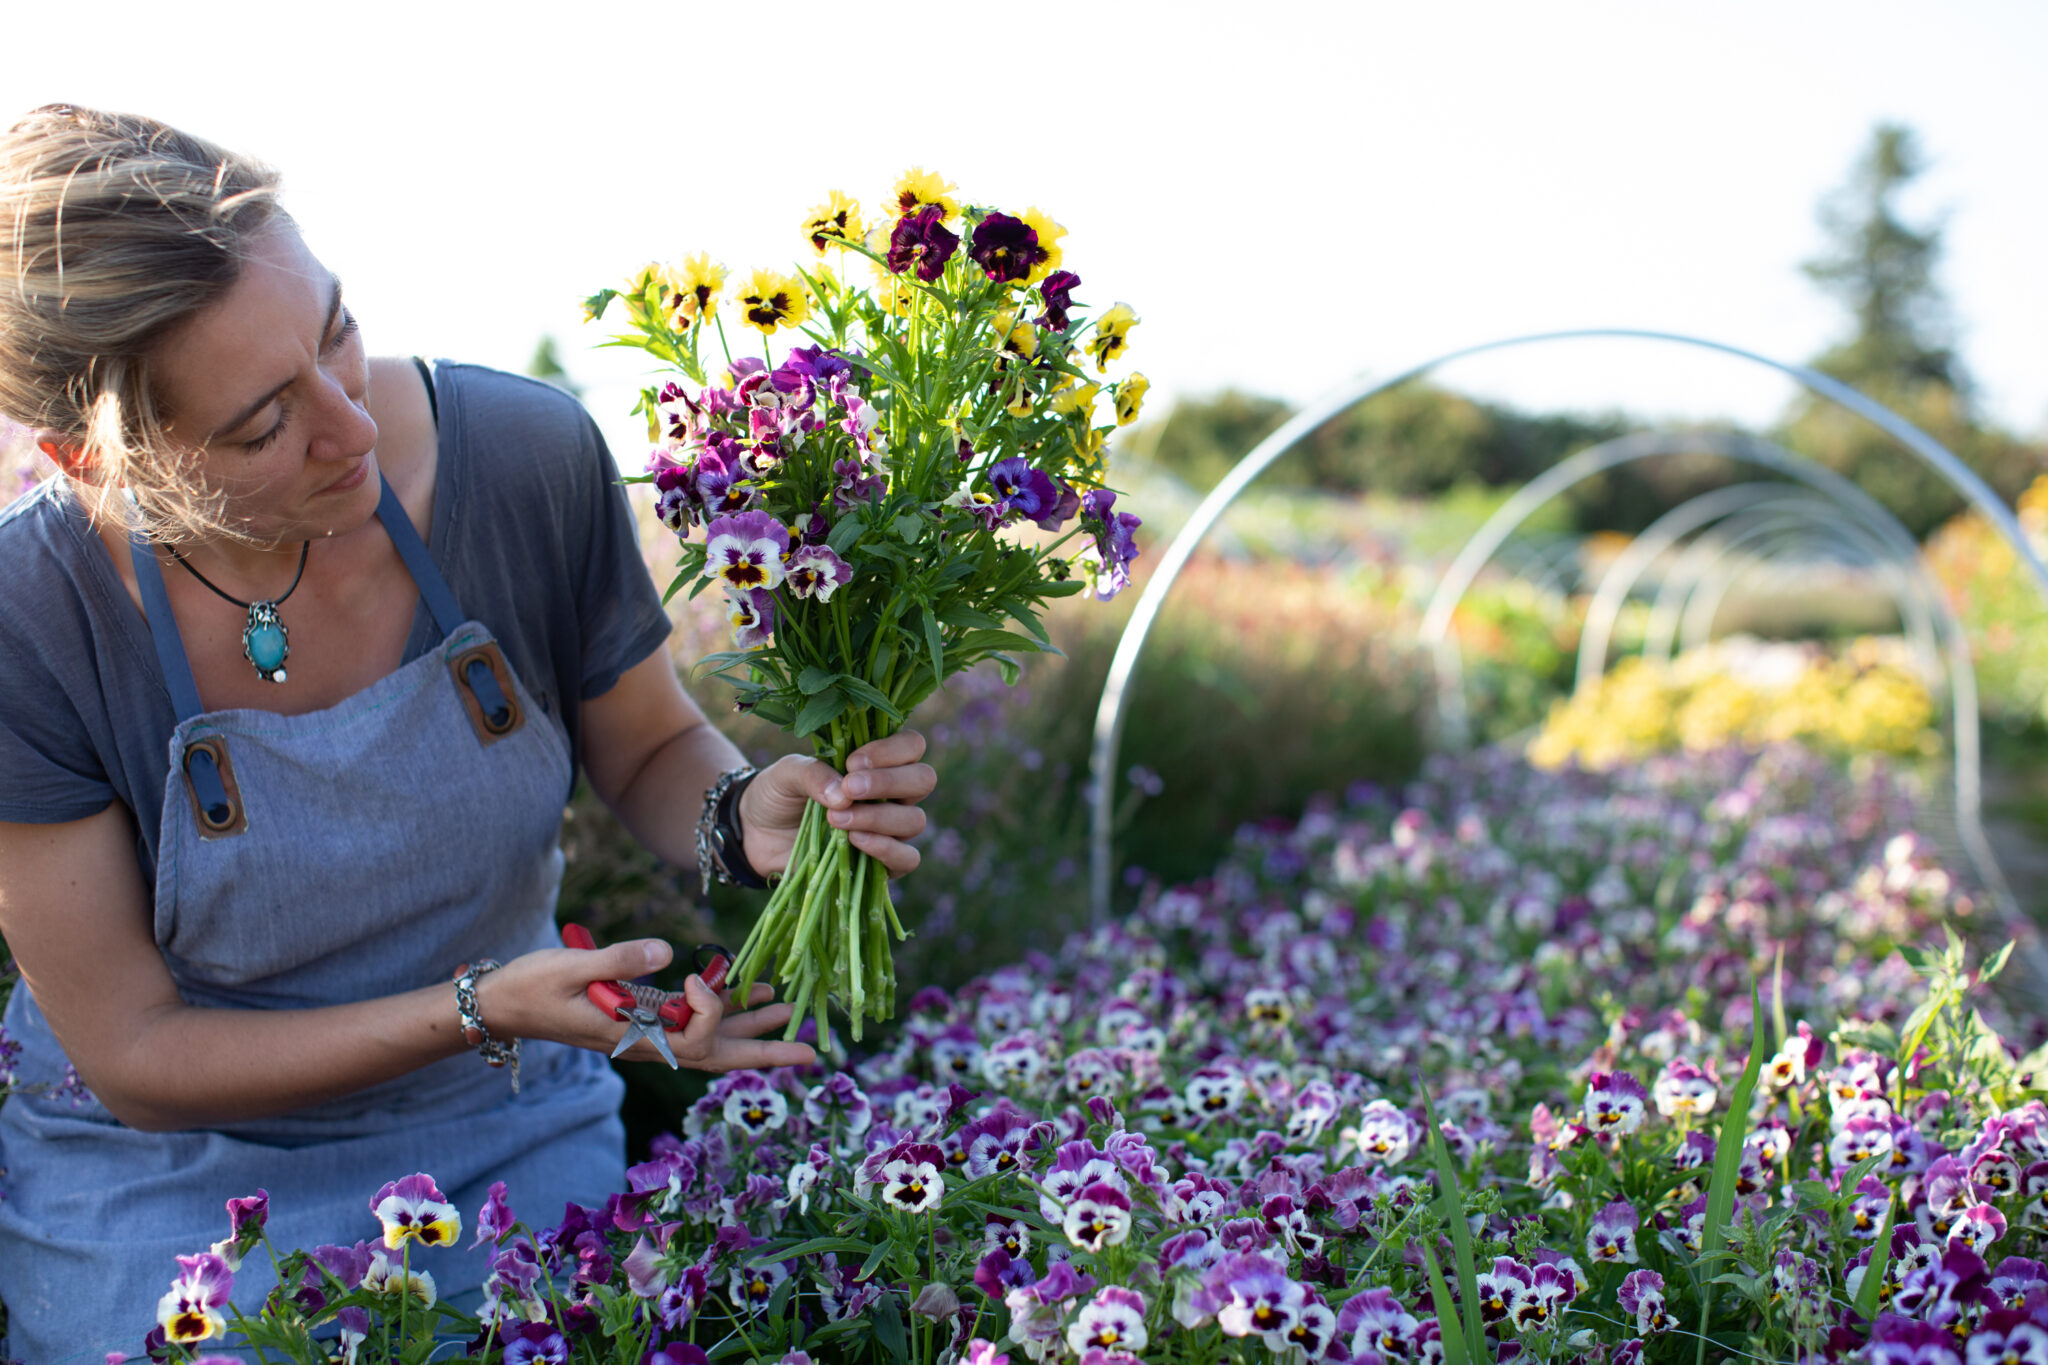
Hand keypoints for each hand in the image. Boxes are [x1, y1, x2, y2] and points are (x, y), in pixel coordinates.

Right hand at [475, 940, 816, 1070]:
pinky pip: (693, 1021)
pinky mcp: (643, 1017)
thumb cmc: (533, 986)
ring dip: (752, 1027)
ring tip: (791, 1012)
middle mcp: (649, 1043)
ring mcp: (647, 1033)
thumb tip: (665, 952)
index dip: (712, 1008)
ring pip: (711, 1039)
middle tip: (815, 1050)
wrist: (503, 1003)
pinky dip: (724, 1007)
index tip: (701, 974)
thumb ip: (617, 961)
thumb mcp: (571, 967)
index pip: (695, 1039)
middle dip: (766, 1051)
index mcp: (635, 1038)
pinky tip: (749, 989)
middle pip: (719, 1056)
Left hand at [740, 730, 935, 877]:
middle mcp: (892, 793)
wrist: (756, 834)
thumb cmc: (777, 793)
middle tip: (850, 787)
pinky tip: (855, 841)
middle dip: (889, 782)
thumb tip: (843, 795)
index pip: (912, 746)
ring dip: (879, 817)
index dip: (891, 751)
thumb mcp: (787, 773)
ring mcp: (890, 829)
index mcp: (877, 761)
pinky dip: (886, 849)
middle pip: (923, 780)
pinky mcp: (881, 864)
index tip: (852, 762)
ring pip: (915, 820)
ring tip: (837, 818)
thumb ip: (813, 774)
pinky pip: (907, 859)